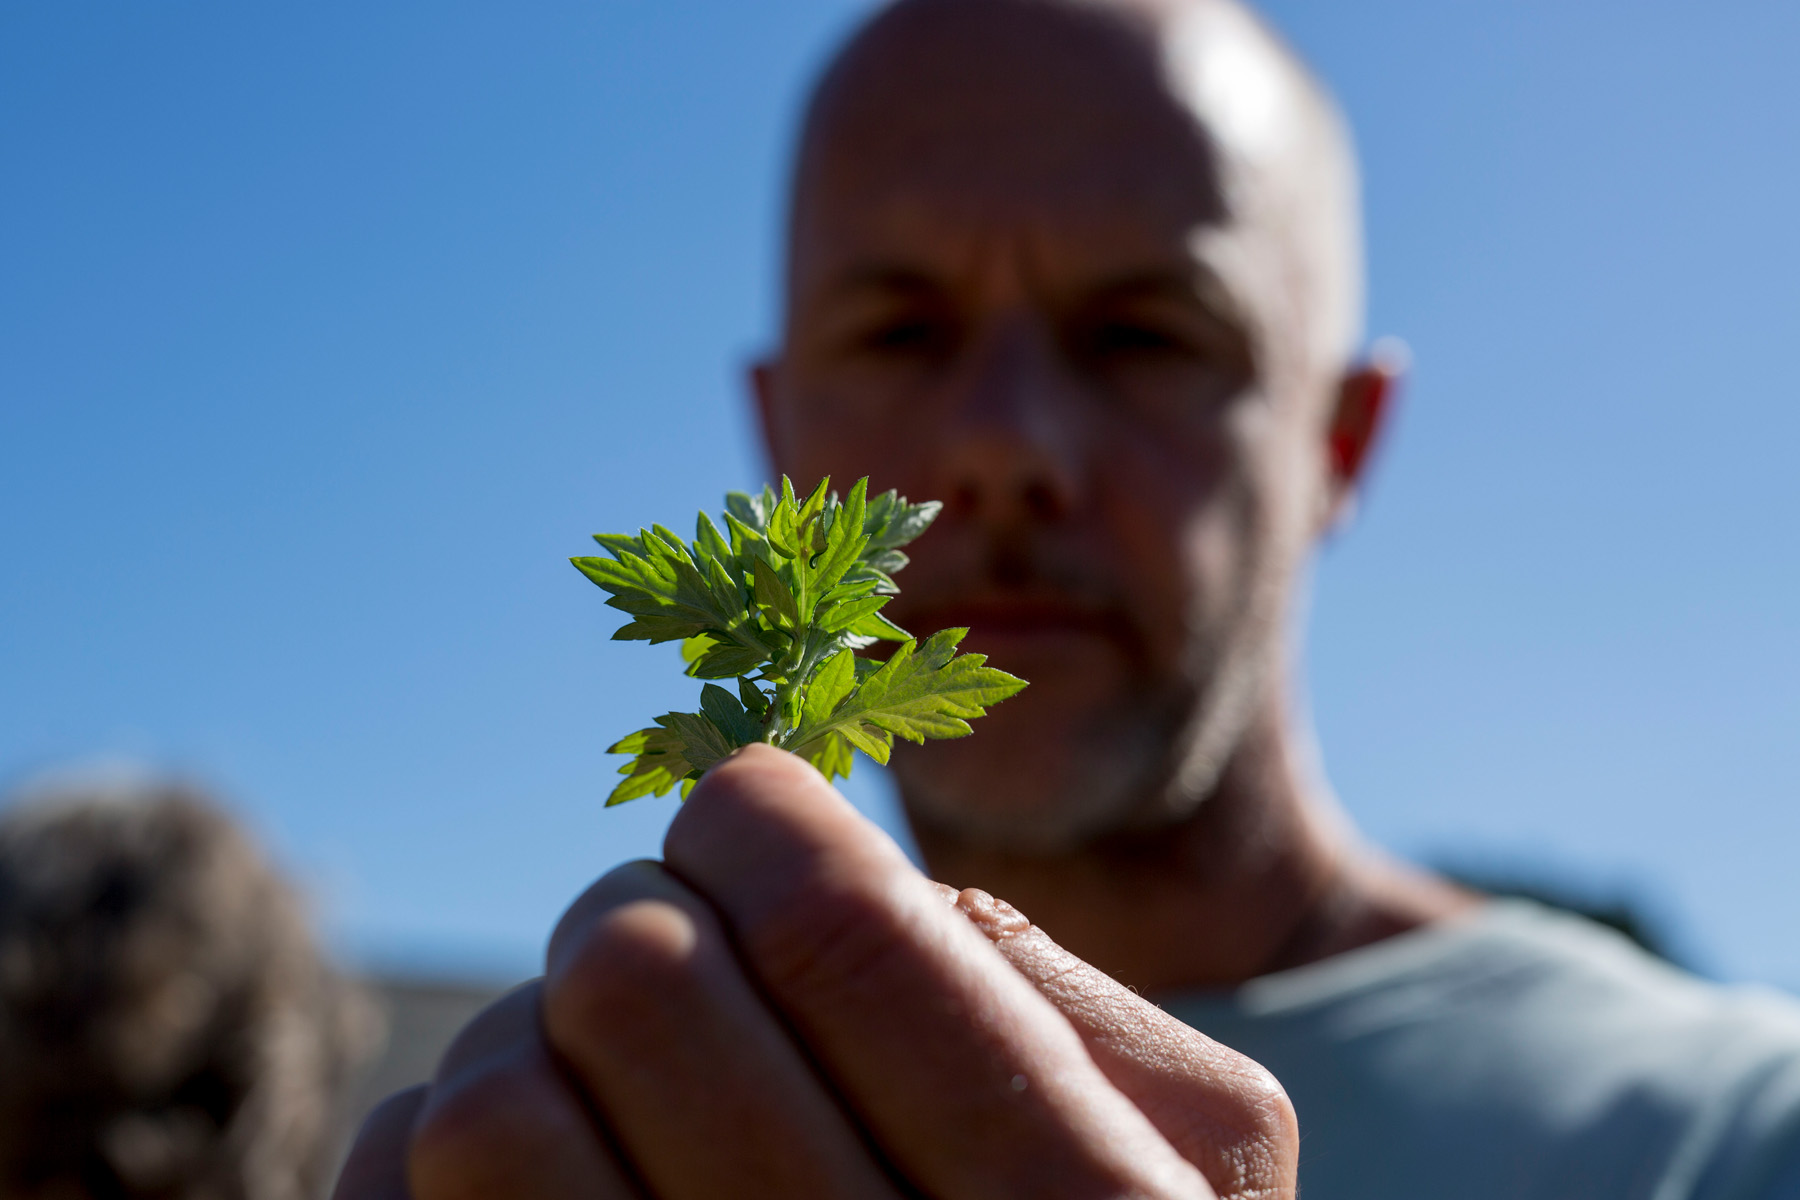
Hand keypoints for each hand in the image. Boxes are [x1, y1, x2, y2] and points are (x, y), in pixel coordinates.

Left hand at [333, 745, 1296, 1198]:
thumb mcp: (1173, 1158)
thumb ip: (1054, 1003)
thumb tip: (817, 868)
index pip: (852, 937)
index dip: (768, 825)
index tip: (744, 797)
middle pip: (640, 986)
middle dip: (637, 915)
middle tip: (662, 934)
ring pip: (486, 1106)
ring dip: (524, 1037)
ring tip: (592, 1070)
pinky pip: (394, 1198)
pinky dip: (428, 1154)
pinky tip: (527, 1181)